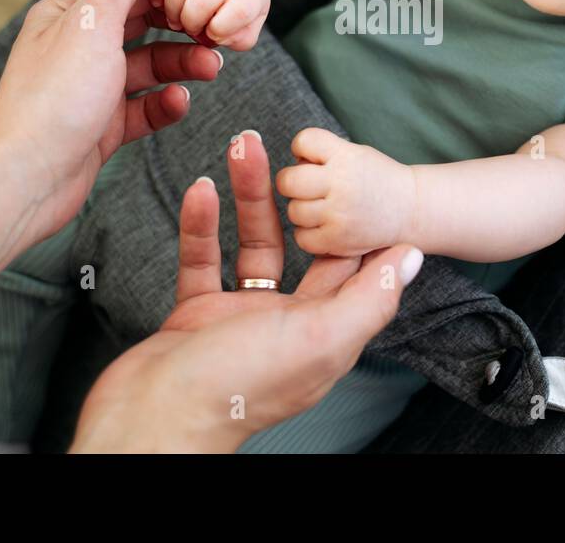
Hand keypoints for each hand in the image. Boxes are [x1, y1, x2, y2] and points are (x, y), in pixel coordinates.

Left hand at [0, 0, 222, 287]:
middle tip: (217, 36)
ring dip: (181, 68)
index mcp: (69, 13)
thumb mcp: (95, 22)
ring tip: (211, 70)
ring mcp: (90, 89)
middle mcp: (78, 47)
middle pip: (142, 28)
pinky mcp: (101, 127)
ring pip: (148, 69)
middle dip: (182, 31)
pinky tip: (179, 104)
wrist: (25, 177)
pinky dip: (165, 105)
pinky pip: (143, 108)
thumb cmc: (54, 97)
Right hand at [71, 130, 422, 451]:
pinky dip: (201, 224)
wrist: (152, 416)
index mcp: (323, 332)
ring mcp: (239, 318)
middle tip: (291, 152)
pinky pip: (203, 259)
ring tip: (242, 147)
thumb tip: (412, 257)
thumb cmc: (237, 385)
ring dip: (247, 197)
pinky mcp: (196, 314)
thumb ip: (369, 298)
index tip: (357, 175)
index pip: (351, 266)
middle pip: (300, 246)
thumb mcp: (319, 339)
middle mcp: (286, 324)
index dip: (355, 220)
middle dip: (298, 197)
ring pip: (251, 244)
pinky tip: (200, 188)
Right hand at [147, 0, 270, 50]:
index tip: (212, 33)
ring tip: (176, 18)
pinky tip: (162, 2)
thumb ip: (237, 39)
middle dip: (189, 23)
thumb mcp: (247, 26)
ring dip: (171, 10)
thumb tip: (214, 35)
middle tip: (188, 28)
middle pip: (201, 1)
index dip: (219, 30)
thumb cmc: (238, 3)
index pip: (240, 12)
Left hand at [276, 128, 416, 256]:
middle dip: (293, 182)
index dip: (303, 149)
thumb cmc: (375, 178)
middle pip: (288, 180)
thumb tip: (287, 164)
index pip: (303, 141)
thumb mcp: (354, 152)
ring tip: (324, 208)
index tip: (314, 158)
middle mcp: (342, 183)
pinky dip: (309, 235)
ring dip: (303, 210)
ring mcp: (340, 214)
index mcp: (347, 156)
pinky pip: (303, 238)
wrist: (410, 210)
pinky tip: (325, 227)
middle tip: (310, 187)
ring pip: (294, 211)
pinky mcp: (340, 241)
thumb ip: (320, 154)